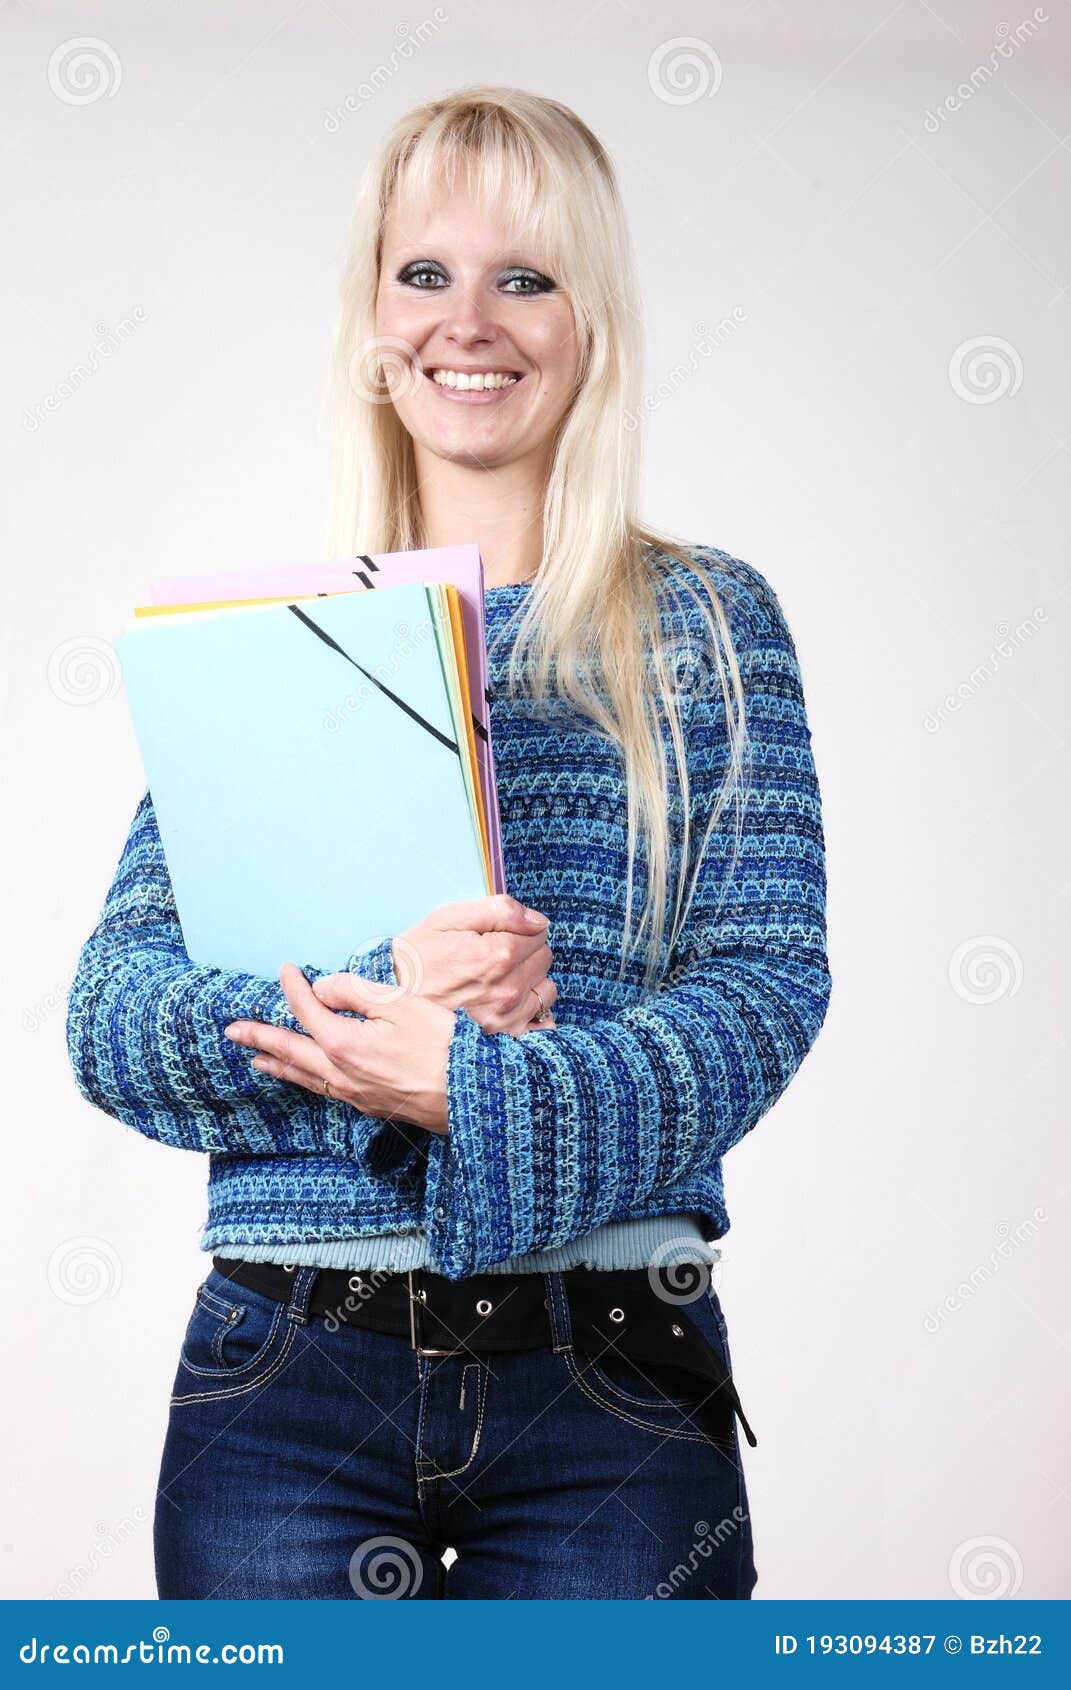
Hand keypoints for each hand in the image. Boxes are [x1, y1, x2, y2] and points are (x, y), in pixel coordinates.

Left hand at [224, 962, 455, 1133]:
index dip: (293, 987)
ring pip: (303, 1076)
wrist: (472, 1097)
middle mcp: (339, 1073)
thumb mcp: (401, 1004)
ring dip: (276, 1064)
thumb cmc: (442, 1045)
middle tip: (232, 1030)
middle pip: (289, 1051)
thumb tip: (324, 988)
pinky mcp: (369, 1105)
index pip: (307, 1010)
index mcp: (343, 1043)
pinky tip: (306, 1078)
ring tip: (256, 1059)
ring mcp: (353, 1093)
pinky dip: (303, 1080)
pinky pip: (322, 1090)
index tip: (286, 969)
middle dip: (259, 1037)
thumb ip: (356, 991)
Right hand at [336, 893, 558, 1035]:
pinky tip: (511, 1008)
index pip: (538, 932)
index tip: (498, 936)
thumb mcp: (446, 919)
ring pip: (546, 990)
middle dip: (525, 954)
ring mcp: (507, 1019)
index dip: (519, 929)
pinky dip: (533, 1015)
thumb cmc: (414, 959)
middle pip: (544, 959)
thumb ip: (498, 911)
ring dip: (531, 983)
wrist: (387, 1005)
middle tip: (494, 959)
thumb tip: (538, 920)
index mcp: (495, 955)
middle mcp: (507, 989)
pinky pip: (543, 1025)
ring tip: (499, 983)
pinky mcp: (505, 1041)